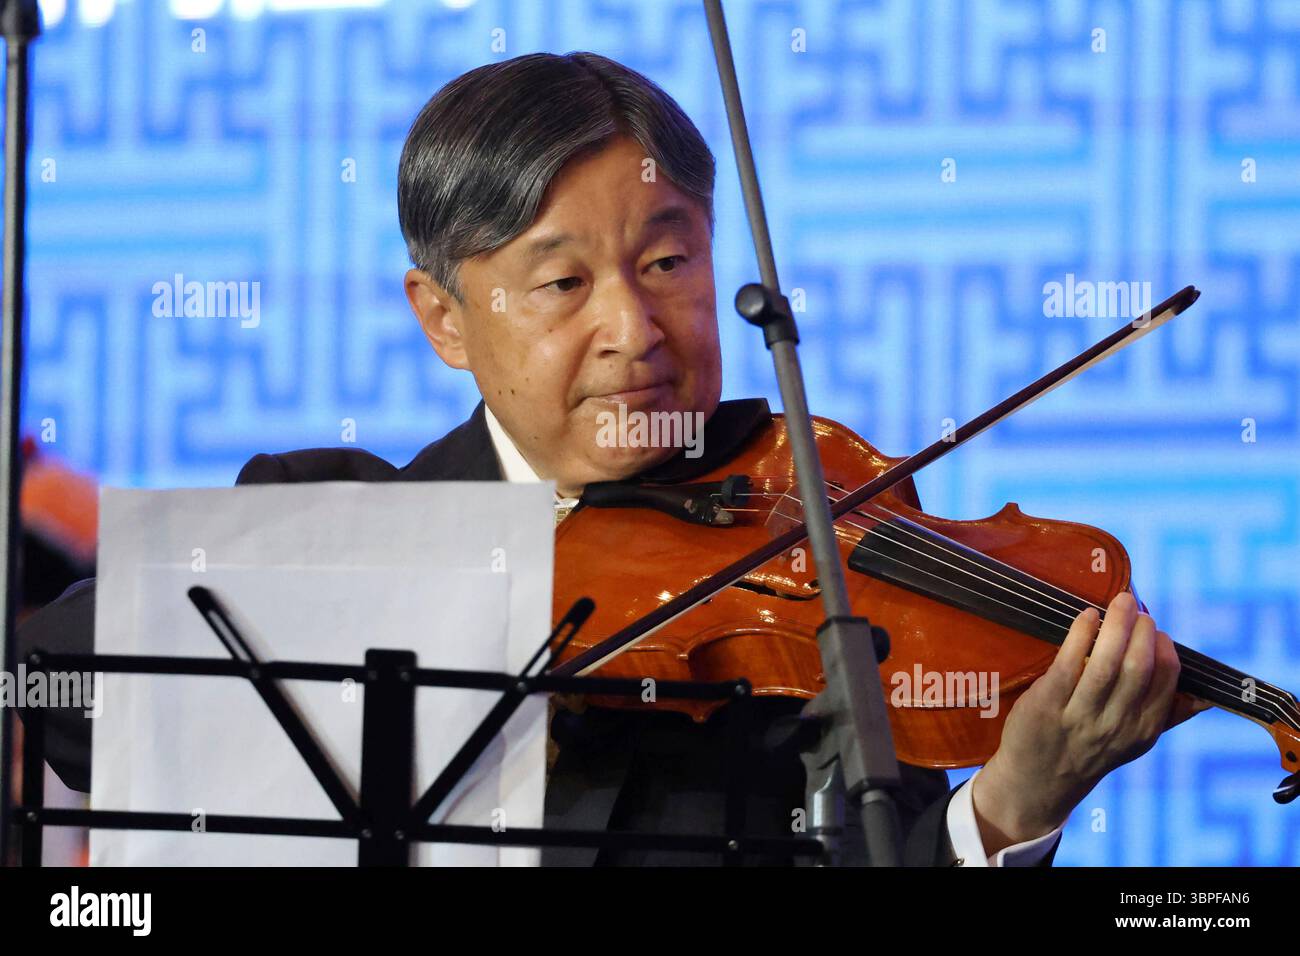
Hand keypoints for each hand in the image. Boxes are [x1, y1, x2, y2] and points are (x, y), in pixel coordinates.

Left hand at [971, 591, 1210, 854]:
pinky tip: (1088, 616)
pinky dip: (1082, 634)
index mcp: (1143, 730)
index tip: (1156, 630)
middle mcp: (1116, 725)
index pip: (1167, 681)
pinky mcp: (1047, 705)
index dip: (1165, 648)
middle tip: (1136, 607)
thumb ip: (1166, 717)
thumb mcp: (1133, 742)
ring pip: (1106, 663)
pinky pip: (1069, 662)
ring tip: (1120, 601)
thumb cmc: (1088, 750)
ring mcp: (1080, 716)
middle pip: (1138, 667)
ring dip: (1116, 625)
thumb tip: (1206, 696)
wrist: (1036, 783)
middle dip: (1141, 630)